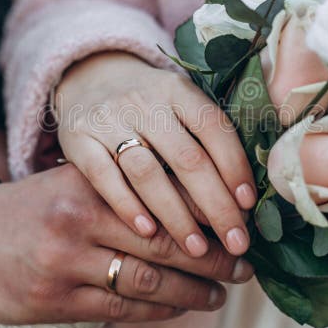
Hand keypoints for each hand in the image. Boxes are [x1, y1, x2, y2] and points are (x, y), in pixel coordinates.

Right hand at [0, 164, 253, 324]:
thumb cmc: (31, 211)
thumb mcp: (72, 184)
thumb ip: (124, 189)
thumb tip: (192, 204)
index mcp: (90, 182)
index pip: (163, 195)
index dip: (208, 213)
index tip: (238, 225)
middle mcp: (80, 218)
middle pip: (165, 240)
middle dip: (213, 257)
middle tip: (244, 265)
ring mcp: (67, 262)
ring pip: (148, 280)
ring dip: (193, 290)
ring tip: (220, 293)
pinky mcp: (56, 301)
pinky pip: (121, 308)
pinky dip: (158, 309)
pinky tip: (180, 306)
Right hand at [55, 52, 256, 257]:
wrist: (87, 78)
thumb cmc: (149, 105)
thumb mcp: (179, 103)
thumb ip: (207, 138)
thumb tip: (245, 199)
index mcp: (177, 90)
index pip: (213, 128)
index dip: (235, 167)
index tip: (249, 205)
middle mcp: (144, 102)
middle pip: (187, 158)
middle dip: (216, 206)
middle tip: (237, 243)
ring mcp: (108, 120)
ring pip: (148, 172)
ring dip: (176, 215)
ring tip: (198, 249)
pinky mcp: (78, 140)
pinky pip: (104, 177)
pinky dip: (127, 206)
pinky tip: (148, 232)